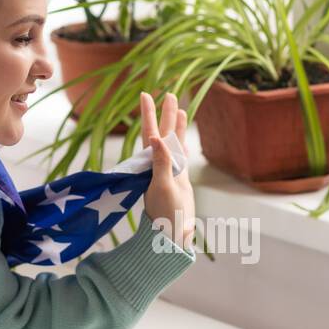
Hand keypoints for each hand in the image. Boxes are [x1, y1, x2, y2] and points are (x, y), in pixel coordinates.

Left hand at [139, 91, 194, 250]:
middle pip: (163, 132)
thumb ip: (161, 162)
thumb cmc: (165, 213)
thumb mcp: (163, 186)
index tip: (146, 94)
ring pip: (173, 142)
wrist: (173, 233)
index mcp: (152, 164)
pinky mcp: (178, 179)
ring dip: (176, 126)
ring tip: (180, 108)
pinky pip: (180, 156)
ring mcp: (169, 171)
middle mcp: (159, 165)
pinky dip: (182, 144)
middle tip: (170, 94)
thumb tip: (156, 138)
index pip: (150, 133)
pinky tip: (182, 138)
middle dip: (165, 114)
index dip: (148, 114)